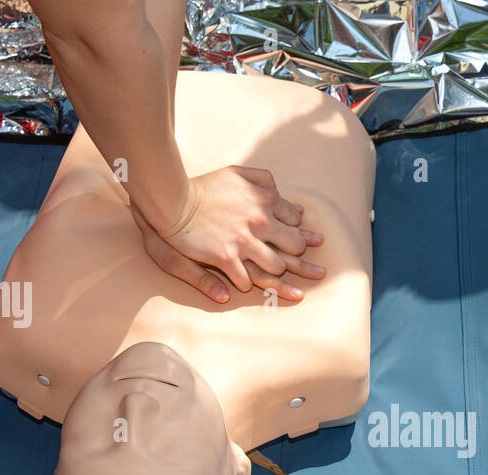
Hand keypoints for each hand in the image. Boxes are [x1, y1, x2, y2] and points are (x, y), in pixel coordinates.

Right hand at [132, 166, 325, 303]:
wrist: (172, 199)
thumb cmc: (204, 187)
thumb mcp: (237, 174)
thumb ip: (264, 182)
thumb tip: (293, 203)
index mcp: (264, 200)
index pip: (294, 221)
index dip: (300, 232)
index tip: (309, 241)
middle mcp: (258, 221)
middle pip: (292, 247)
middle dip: (300, 259)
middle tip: (315, 273)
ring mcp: (243, 241)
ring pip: (274, 267)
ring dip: (278, 276)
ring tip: (289, 287)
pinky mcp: (225, 257)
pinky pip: (245, 279)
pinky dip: (247, 284)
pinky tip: (247, 287)